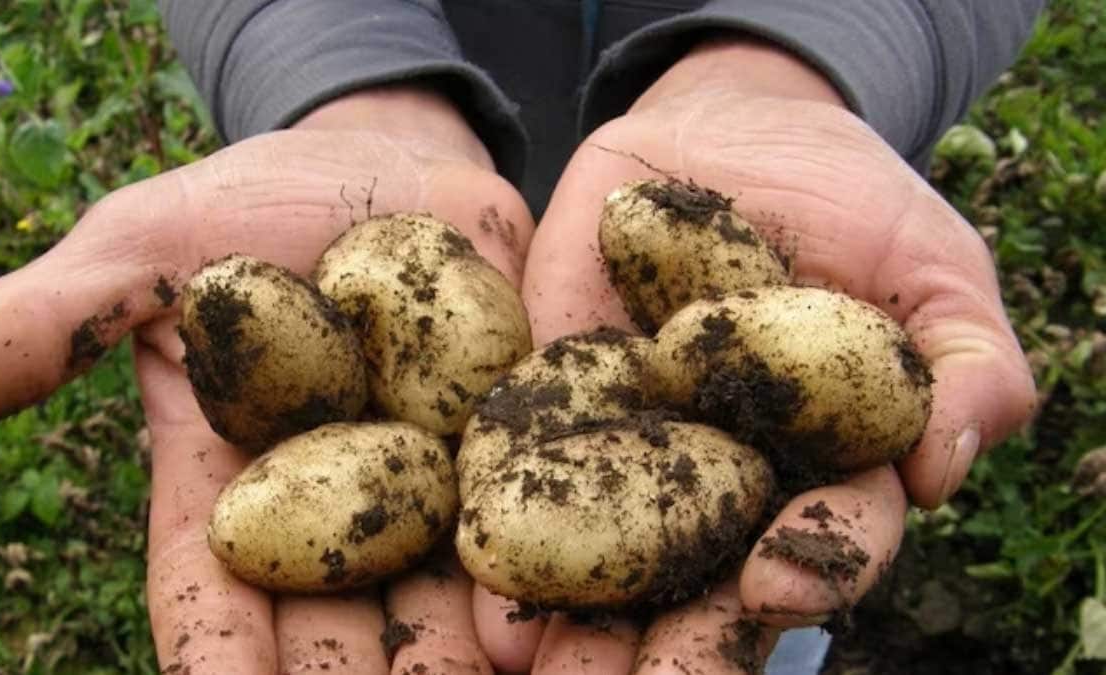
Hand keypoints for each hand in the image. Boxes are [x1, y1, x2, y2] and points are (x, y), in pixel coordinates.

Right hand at [0, 86, 533, 673]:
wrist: (386, 158)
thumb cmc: (247, 205)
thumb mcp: (142, 251)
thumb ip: (47, 323)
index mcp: (239, 489)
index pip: (217, 597)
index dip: (223, 658)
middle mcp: (340, 510)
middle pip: (340, 624)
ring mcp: (435, 484)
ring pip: (444, 596)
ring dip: (463, 656)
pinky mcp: (520, 440)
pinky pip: (539, 513)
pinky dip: (550, 570)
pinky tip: (571, 621)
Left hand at [473, 38, 1035, 672]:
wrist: (728, 130)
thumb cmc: (851, 198)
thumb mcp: (930, 261)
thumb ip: (966, 359)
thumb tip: (949, 465)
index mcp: (822, 467)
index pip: (823, 537)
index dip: (809, 565)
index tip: (774, 589)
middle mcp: (723, 479)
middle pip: (702, 576)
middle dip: (673, 638)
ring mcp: (632, 445)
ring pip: (603, 547)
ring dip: (569, 611)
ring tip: (526, 656)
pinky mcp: (553, 399)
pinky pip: (521, 460)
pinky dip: (498, 510)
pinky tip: (472, 565)